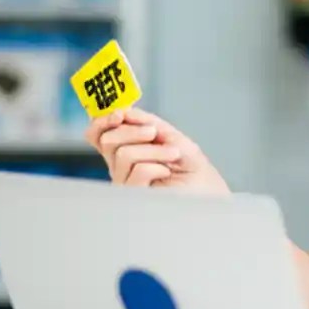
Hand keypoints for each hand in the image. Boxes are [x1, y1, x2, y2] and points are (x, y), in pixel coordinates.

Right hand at [85, 108, 230, 194]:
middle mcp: (121, 169)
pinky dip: (158, 166)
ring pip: (124, 154)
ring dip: (154, 150)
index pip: (98, 135)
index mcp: (126, 152)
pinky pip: (138, 170)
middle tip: (154, 133)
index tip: (120, 113)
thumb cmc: (194, 169)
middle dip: (132, 130)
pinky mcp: (135, 197)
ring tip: (173, 155)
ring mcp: (126, 185)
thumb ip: (149, 124)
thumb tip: (126, 111)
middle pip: (108, 140)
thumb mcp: (173, 138)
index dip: (102, 121)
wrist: (211, 193)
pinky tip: (168, 173)